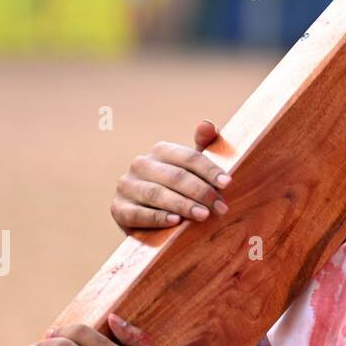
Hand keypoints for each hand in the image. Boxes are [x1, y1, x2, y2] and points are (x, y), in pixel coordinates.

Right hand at [112, 119, 231, 230]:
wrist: (150, 218)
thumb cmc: (179, 187)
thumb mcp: (193, 167)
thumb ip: (204, 145)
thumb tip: (207, 124)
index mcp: (161, 151)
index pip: (189, 157)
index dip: (210, 170)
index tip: (227, 183)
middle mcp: (141, 164)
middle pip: (176, 176)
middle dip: (201, 192)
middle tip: (220, 207)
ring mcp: (127, 186)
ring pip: (157, 194)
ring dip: (183, 205)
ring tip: (203, 215)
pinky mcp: (118, 209)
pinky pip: (138, 213)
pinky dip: (157, 218)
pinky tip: (175, 222)